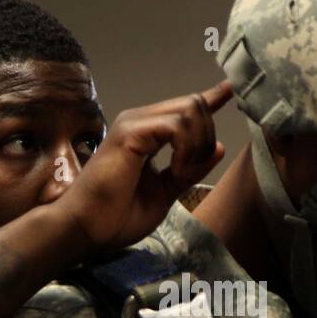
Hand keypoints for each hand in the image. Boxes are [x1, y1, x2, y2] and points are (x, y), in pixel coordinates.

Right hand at [56, 80, 233, 252]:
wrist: (87, 228)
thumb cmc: (116, 215)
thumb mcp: (164, 192)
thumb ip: (189, 170)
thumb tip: (218, 148)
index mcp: (147, 133)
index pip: (183, 108)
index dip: (210, 98)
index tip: (230, 89)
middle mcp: (140, 121)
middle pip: (193, 105)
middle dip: (206, 136)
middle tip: (191, 169)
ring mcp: (134, 123)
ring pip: (189, 110)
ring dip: (197, 144)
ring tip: (181, 171)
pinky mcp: (130, 132)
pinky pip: (176, 127)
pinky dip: (186, 150)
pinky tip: (177, 169)